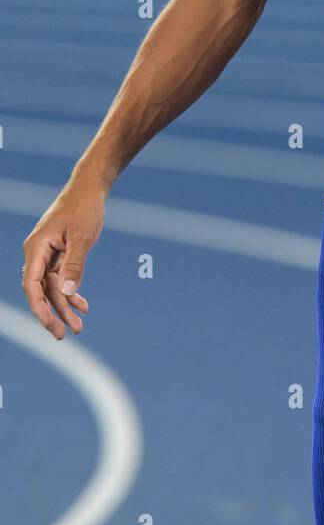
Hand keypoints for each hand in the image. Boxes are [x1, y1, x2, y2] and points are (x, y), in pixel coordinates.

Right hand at [21, 182, 105, 339]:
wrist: (90, 189)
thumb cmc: (84, 209)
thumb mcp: (82, 238)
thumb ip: (74, 265)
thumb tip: (67, 292)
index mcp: (37, 248)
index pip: (32, 285)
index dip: (39, 308)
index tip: (50, 325)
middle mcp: (38, 253)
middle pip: (41, 291)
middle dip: (52, 314)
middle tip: (64, 335)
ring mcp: (48, 254)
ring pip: (53, 287)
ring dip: (65, 307)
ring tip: (79, 327)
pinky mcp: (59, 254)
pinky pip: (62, 278)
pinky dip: (72, 292)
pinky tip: (83, 306)